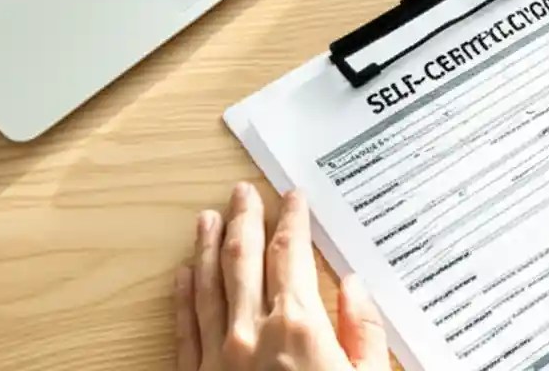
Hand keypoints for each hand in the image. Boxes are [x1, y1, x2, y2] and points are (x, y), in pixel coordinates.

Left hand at [175, 183, 389, 370]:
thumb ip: (363, 331)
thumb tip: (354, 287)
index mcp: (298, 325)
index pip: (290, 254)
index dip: (292, 220)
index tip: (293, 198)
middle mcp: (252, 332)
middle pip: (243, 259)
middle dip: (244, 219)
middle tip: (242, 193)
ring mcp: (219, 356)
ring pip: (209, 286)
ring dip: (208, 247)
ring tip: (208, 219)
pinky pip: (186, 328)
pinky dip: (184, 297)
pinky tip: (184, 275)